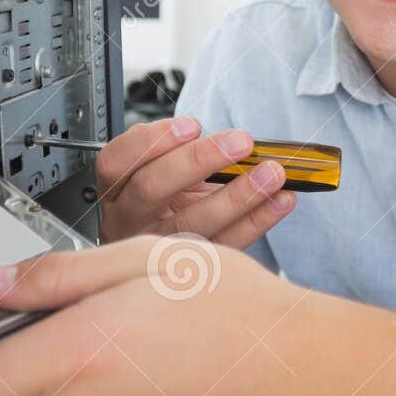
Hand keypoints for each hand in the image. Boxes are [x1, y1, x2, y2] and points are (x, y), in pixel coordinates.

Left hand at [0, 236, 321, 395]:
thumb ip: (54, 276)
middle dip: (12, 362)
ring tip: (135, 338)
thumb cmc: (232, 308)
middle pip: (6, 395)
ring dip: (70, 374)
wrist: (297, 363)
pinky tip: (150, 368)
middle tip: (65, 325)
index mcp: (73, 354)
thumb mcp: (139, 259)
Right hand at [96, 117, 295, 247]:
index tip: (193, 125)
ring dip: (238, 195)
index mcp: (116, 189)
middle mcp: (128, 220)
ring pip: (190, 224)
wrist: (167, 246)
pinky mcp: (189, 270)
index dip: (152, 141)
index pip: (116, 162)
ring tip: (272, 173)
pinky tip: (279, 202)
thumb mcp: (164, 169)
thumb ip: (183, 151)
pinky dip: (258, 221)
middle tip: (241, 142)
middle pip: (151, 188)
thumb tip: (235, 140)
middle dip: (199, 160)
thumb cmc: (169, 198)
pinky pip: (225, 245)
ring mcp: (155, 249)